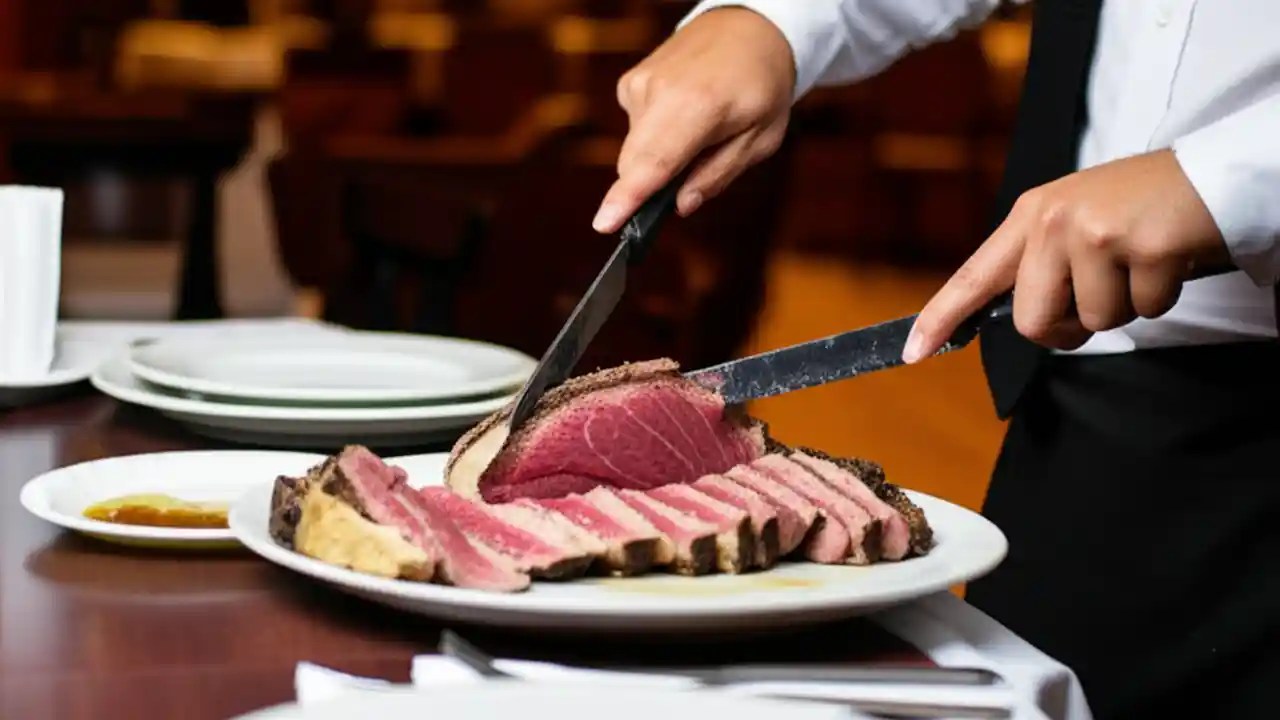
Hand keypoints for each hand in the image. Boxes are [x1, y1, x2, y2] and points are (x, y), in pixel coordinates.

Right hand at [591, 7, 794, 232]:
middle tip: (687, 185)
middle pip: (635, 164)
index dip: (628, 197)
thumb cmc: (760, 85)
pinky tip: (682, 116)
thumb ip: (718, 175)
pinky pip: (636, 130)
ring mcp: (640, 83)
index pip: (655, 162)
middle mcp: (661, 92)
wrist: (749, 27)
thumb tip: (681, 205)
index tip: (604, 224)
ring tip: (698, 132)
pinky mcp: (631, 82)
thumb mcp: (760, 139)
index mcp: (700, 107)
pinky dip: (655, 136)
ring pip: (635, 151)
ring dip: (660, 158)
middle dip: (650, 188)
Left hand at [902, 149, 1231, 361]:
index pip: (973, 276)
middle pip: (1032, 321)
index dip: (940, 317)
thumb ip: (1040, 263)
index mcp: (1031, 216)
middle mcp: (1054, 221)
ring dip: (1124, 305)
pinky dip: (1162, 296)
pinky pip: (1145, 311)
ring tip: (1139, 262)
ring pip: (1094, 322)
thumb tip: (1023, 319)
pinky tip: (1168, 258)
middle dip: (1067, 327)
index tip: (913, 351)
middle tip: (1100, 293)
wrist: (1210, 173)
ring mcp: (1097, 233)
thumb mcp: (1074, 219)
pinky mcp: (1145, 247)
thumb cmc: (1139, 205)